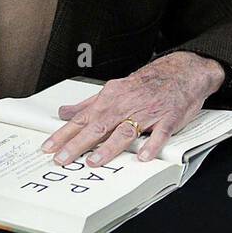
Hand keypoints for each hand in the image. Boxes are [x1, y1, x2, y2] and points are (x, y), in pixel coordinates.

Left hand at [41, 51, 225, 165]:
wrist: (181, 71)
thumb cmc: (147, 83)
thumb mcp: (114, 90)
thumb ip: (88, 104)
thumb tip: (64, 113)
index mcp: (111, 98)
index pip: (83, 118)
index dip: (64, 134)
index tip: (50, 147)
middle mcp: (126, 105)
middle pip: (99, 126)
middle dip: (78, 143)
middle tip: (63, 158)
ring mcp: (148, 112)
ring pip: (125, 131)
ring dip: (109, 147)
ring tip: (94, 161)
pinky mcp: (168, 118)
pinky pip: (160, 133)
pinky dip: (151, 145)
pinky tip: (143, 157)